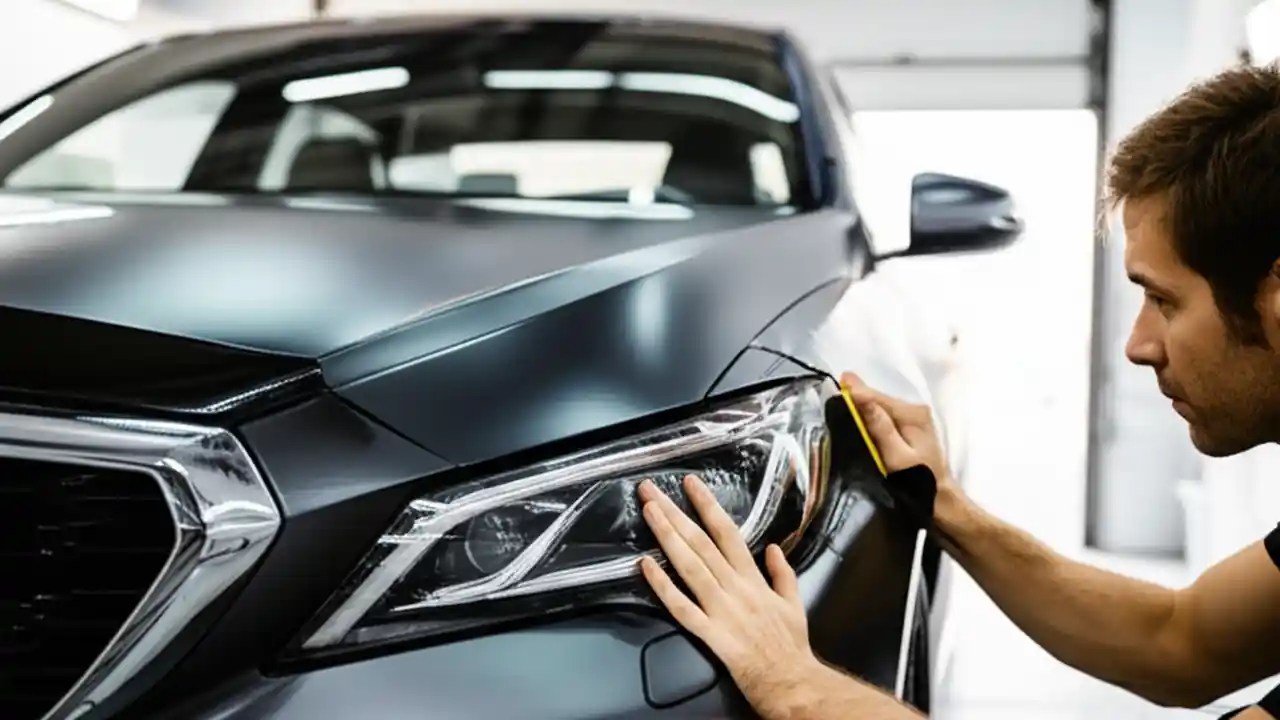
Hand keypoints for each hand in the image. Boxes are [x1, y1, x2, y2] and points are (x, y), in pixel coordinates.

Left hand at [636, 474, 820, 716]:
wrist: (792, 683)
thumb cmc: (791, 647)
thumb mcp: (794, 603)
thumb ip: (782, 574)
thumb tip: (772, 547)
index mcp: (753, 579)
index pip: (727, 533)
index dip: (707, 506)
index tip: (690, 485)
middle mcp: (736, 588)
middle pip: (701, 543)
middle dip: (675, 513)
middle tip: (652, 490)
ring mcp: (722, 610)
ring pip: (690, 566)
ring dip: (667, 537)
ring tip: (649, 513)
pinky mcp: (711, 634)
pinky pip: (682, 607)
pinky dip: (663, 586)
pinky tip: (646, 567)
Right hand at [840, 372, 970, 534]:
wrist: (938, 497)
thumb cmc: (917, 481)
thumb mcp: (896, 457)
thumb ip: (881, 428)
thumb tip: (862, 399)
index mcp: (912, 414)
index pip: (876, 397)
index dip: (854, 392)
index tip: (835, 386)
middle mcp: (914, 409)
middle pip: (878, 399)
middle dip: (857, 398)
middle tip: (832, 396)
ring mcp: (913, 416)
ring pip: (880, 406)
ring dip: (862, 407)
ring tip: (840, 406)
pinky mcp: (909, 424)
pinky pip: (884, 414)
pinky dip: (870, 415)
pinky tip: (857, 418)